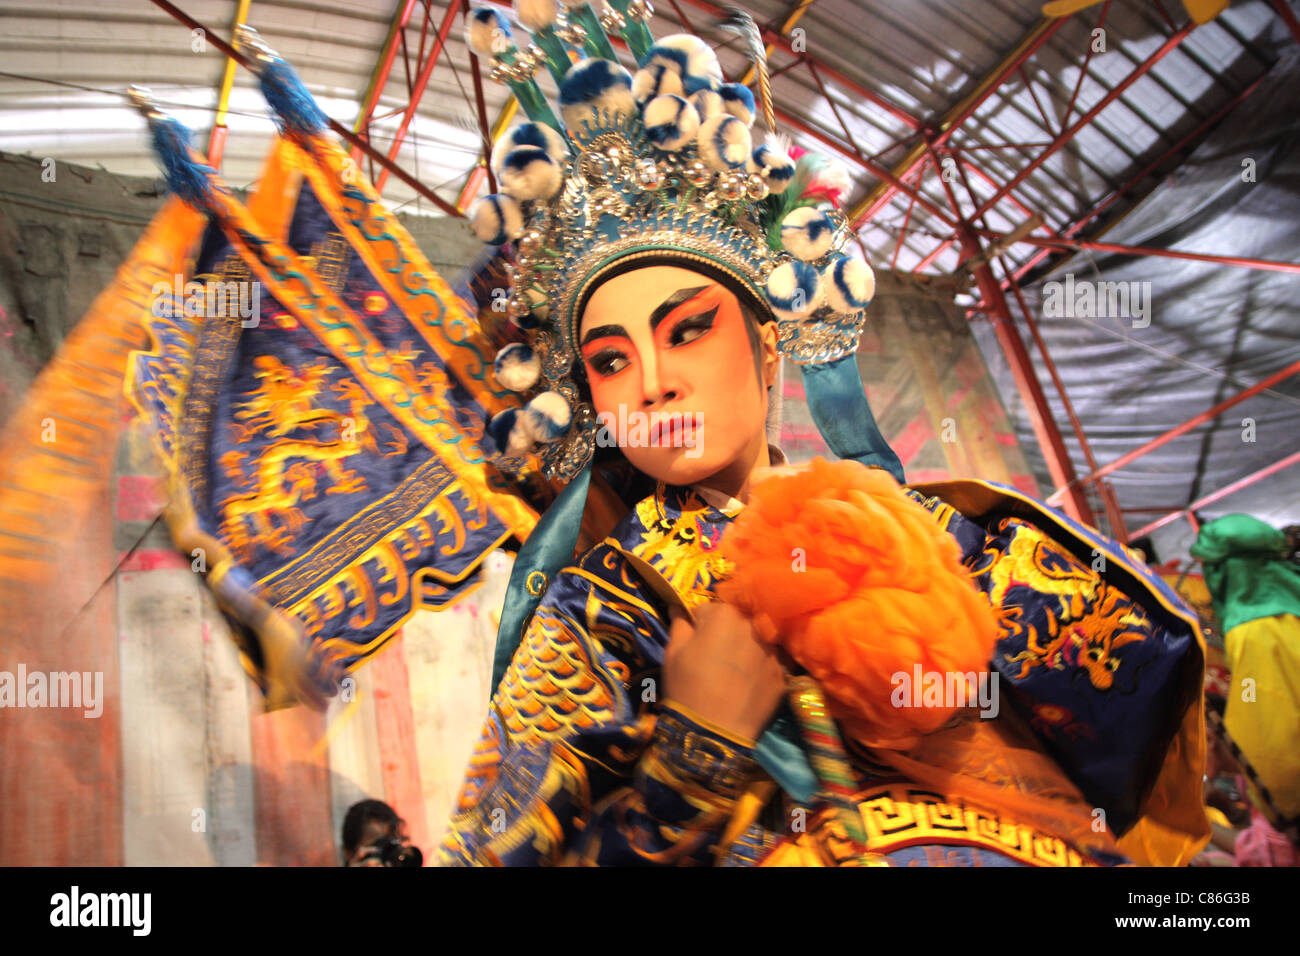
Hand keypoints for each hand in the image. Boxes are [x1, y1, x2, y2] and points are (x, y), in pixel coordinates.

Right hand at [662, 601, 786, 741]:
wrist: (714, 732)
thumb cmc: (687, 688)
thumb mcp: (673, 653)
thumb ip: (679, 624)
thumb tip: (679, 607)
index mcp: (724, 614)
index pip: (708, 610)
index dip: (699, 626)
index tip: (695, 644)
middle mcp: (754, 625)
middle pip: (737, 621)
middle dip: (727, 633)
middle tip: (716, 658)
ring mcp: (773, 649)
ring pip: (757, 639)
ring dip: (747, 647)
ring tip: (734, 672)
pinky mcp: (784, 673)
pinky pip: (771, 661)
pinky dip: (762, 666)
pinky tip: (749, 684)